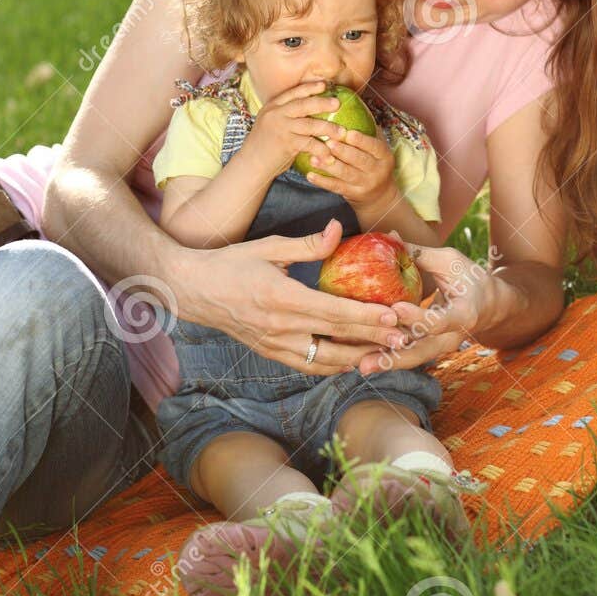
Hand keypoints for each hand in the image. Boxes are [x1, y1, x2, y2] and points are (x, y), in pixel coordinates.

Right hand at [174, 219, 412, 374]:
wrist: (192, 291)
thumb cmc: (230, 264)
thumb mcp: (268, 247)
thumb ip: (308, 244)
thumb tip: (339, 230)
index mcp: (283, 298)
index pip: (335, 312)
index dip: (368, 316)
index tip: (394, 316)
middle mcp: (281, 327)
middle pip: (337, 338)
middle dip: (374, 340)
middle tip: (404, 339)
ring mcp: (275, 344)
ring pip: (325, 359)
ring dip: (357, 358)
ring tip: (384, 354)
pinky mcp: (271, 353)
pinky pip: (308, 365)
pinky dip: (333, 365)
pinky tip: (352, 360)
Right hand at [238, 81, 342, 175]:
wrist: (251, 164)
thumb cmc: (264, 145)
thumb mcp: (270, 124)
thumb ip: (285, 115)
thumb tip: (308, 109)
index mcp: (272, 106)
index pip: (293, 93)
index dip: (309, 88)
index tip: (324, 85)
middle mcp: (275, 114)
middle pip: (303, 104)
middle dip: (322, 103)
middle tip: (338, 103)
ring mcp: (281, 128)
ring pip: (310, 124)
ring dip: (328, 128)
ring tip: (341, 132)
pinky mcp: (286, 144)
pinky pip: (309, 144)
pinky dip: (321, 149)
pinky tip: (329, 155)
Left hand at [303, 127, 401, 216]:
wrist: (380, 195)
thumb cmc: (374, 163)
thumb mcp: (378, 149)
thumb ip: (369, 130)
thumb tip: (353, 103)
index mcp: (384, 156)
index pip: (374, 147)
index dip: (362, 141)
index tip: (348, 133)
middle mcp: (377, 171)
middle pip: (359, 161)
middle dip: (343, 152)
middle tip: (328, 142)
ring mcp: (365, 185)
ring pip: (346, 175)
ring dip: (329, 166)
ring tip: (313, 157)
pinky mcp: (353, 194)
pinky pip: (336, 187)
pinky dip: (322, 181)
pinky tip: (310, 175)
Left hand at [352, 241, 499, 374]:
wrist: (490, 306)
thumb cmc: (470, 278)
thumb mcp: (450, 262)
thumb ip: (421, 255)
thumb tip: (390, 236)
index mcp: (464, 314)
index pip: (440, 320)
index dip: (419, 317)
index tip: (396, 309)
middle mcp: (452, 337)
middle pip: (422, 352)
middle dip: (393, 358)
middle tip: (365, 363)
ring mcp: (440, 346)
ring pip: (412, 358)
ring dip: (385, 363)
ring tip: (360, 365)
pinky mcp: (429, 348)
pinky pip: (407, 354)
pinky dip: (387, 356)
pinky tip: (363, 358)